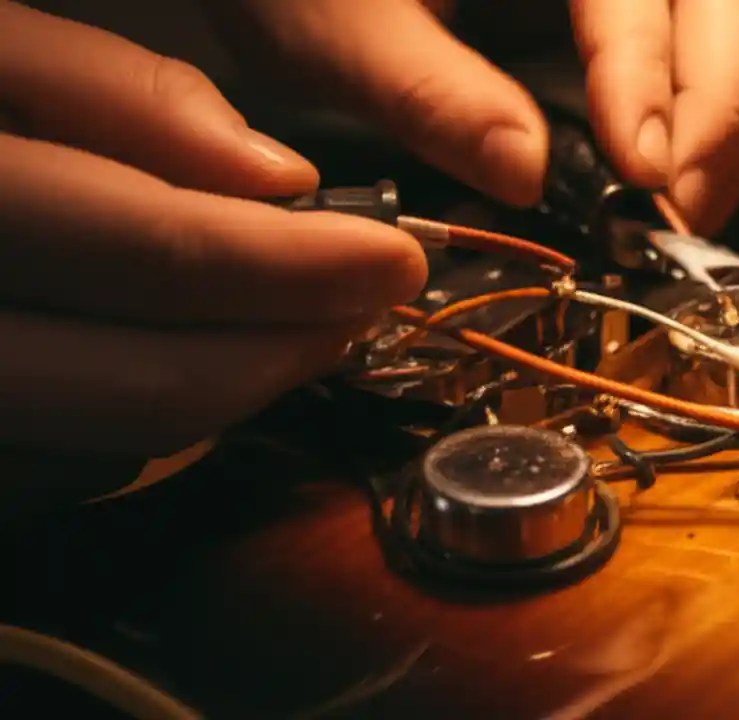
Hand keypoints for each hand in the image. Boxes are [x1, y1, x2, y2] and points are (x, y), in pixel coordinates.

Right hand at [0, 2, 427, 457]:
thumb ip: (114, 95)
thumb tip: (274, 177)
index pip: (150, 250)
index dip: (292, 265)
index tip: (391, 255)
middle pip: (144, 382)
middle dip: (284, 350)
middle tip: (364, 305)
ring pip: (110, 445)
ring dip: (229, 390)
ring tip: (289, 324)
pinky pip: (54, 475)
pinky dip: (139, 426)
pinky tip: (167, 354)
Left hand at [210, 0, 738, 234]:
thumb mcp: (334, 19)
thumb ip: (426, 89)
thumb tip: (524, 175)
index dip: (652, 84)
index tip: (643, 181)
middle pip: (737, 10)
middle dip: (721, 122)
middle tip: (674, 225)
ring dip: (732, 124)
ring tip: (680, 214)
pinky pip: (725, 40)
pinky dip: (716, 110)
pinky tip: (672, 172)